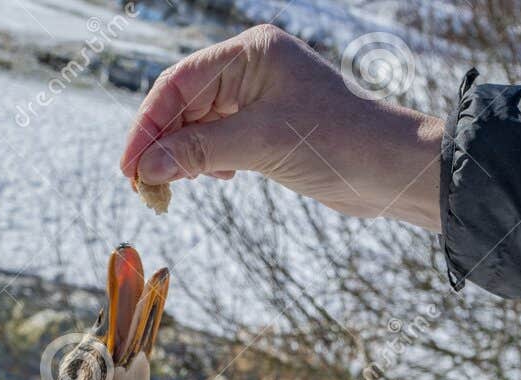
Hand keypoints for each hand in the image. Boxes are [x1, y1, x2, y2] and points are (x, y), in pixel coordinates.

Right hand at [119, 26, 443, 231]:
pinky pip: (217, 140)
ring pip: (197, 124)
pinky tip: (214, 179)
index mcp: (251, 53)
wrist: (391, 169)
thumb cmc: (340, 142)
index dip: (148, 124)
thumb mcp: (263, 144)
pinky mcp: (265, 127)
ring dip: (181, 155)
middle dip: (161, 143)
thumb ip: (201, 152)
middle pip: (183, 103)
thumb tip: (147, 168)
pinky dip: (205, 162)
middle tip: (143, 184)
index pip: (178, 83)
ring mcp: (258, 97)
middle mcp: (251, 69)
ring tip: (172, 186)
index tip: (129, 166)